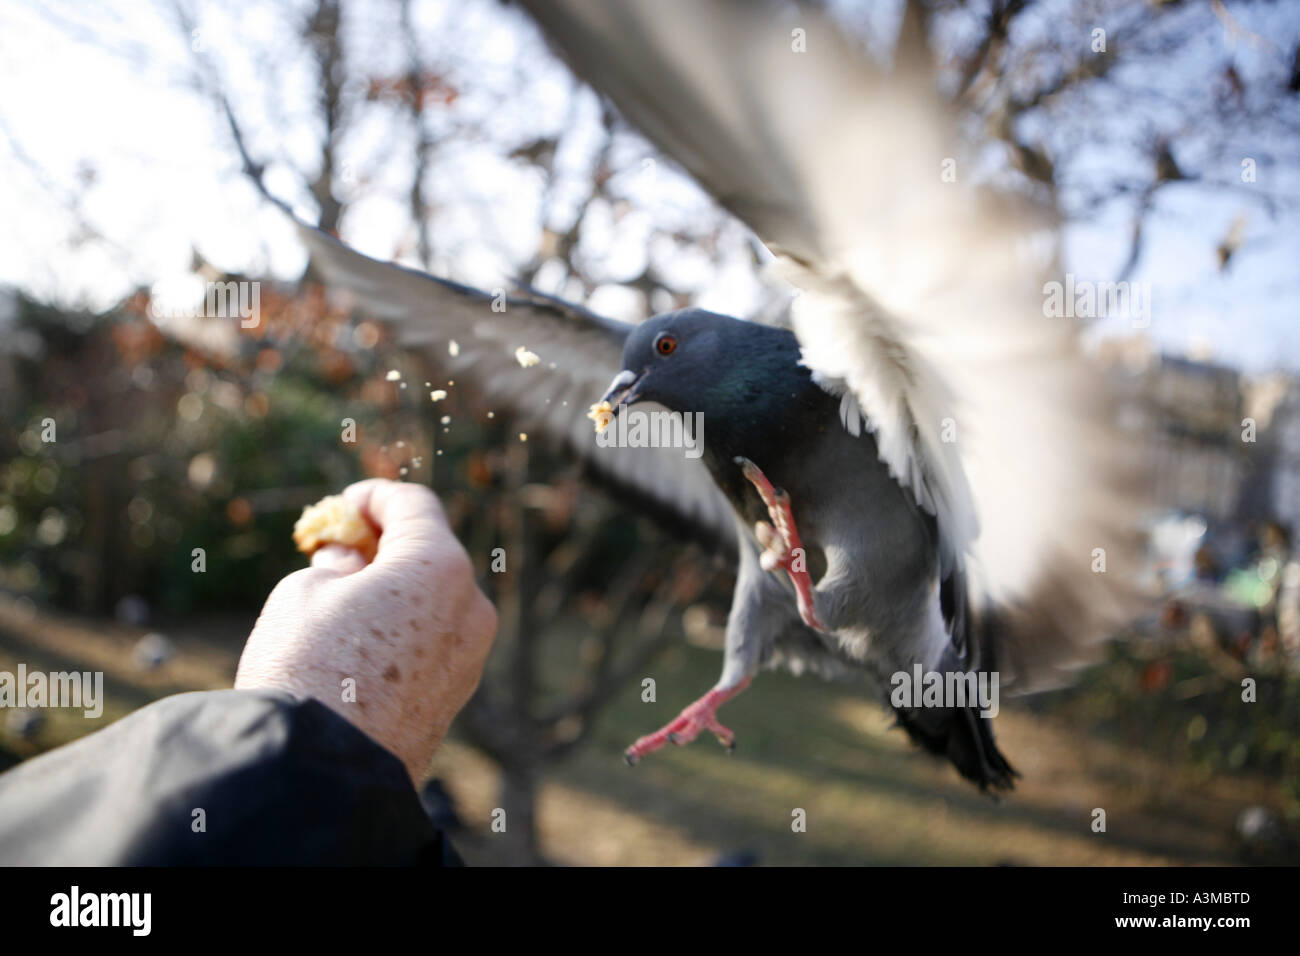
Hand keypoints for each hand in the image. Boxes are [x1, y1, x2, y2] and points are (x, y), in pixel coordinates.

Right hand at [235, 479, 496, 781]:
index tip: (344, 504)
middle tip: (340, 547)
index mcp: (438, 565)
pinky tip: (362, 637)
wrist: (324, 774)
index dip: (374, 497)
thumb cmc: (307, 668)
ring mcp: (471, 654)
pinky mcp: (458, 694)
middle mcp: (470, 605)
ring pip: (435, 600)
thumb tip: (352, 565)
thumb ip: (336, 565)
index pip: (414, 505)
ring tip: (343, 594)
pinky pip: (434, 641)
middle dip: (386, 544)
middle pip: (431, 552)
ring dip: (397, 587)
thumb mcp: (304, 593)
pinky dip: (405, 627)